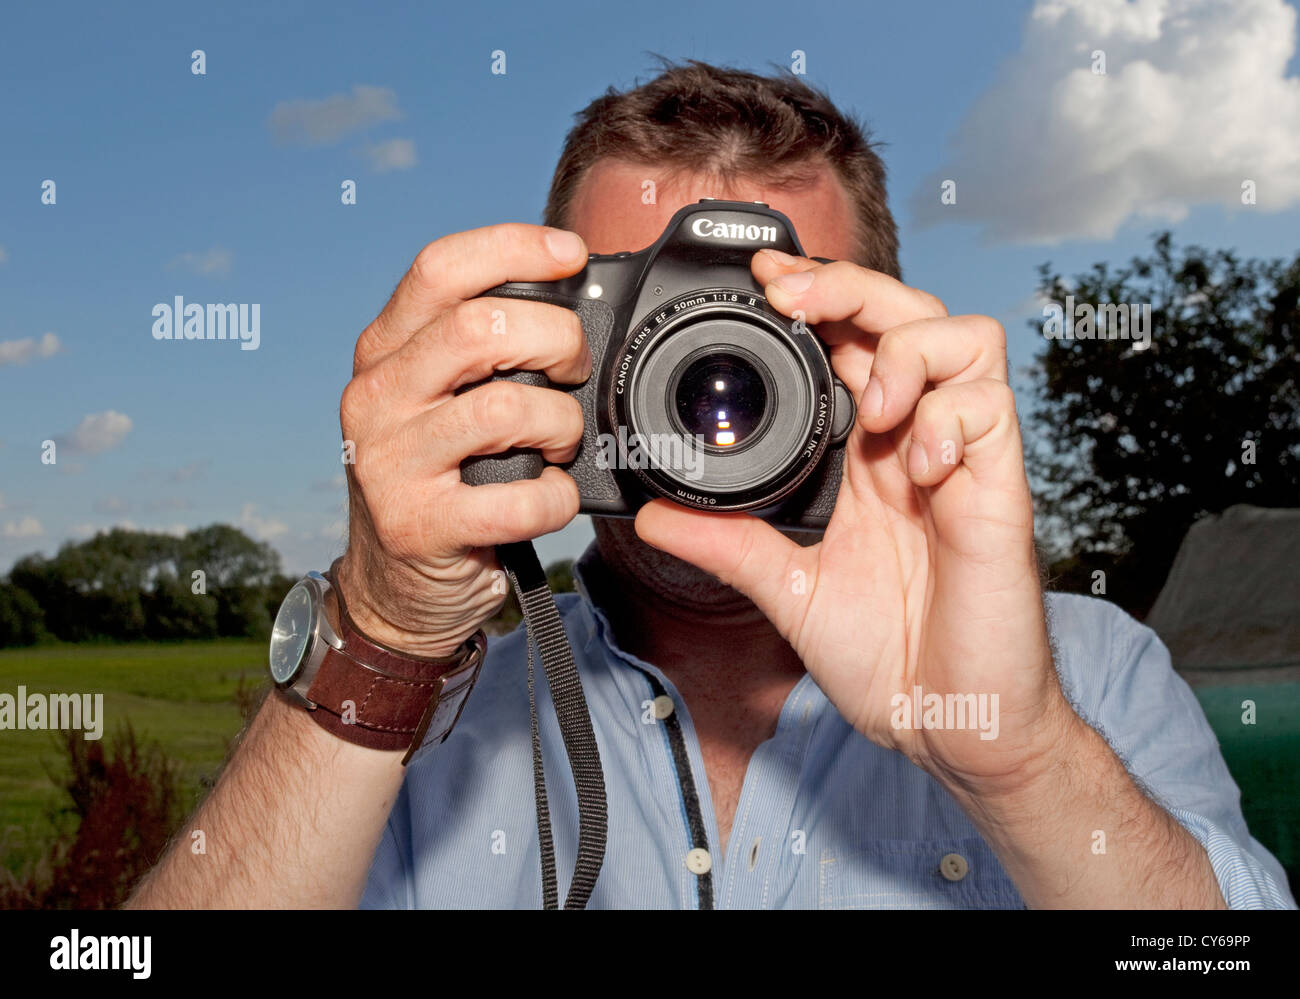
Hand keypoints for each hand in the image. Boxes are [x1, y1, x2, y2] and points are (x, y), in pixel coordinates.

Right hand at [337, 225, 590, 655]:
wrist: (395, 587)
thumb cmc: (441, 478)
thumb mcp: (441, 399)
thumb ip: (484, 349)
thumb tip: (574, 296)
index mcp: (385, 351)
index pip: (441, 268)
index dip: (514, 246)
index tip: (572, 255)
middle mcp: (376, 397)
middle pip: (480, 328)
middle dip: (557, 340)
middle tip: (574, 370)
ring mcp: (389, 463)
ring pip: (503, 409)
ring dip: (561, 424)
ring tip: (561, 443)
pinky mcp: (417, 525)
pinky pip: (517, 498)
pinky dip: (554, 498)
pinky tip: (550, 496)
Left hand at [635, 250, 1071, 794]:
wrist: (948, 719)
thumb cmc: (885, 653)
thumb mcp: (788, 589)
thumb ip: (727, 546)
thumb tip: (651, 517)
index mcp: (865, 454)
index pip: (848, 341)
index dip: (814, 296)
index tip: (760, 278)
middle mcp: (913, 440)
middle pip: (903, 313)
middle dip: (849, 286)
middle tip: (792, 295)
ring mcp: (960, 458)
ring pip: (963, 337)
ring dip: (908, 349)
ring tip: (874, 405)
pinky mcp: (1000, 487)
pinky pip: (991, 409)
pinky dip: (949, 418)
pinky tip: (918, 466)